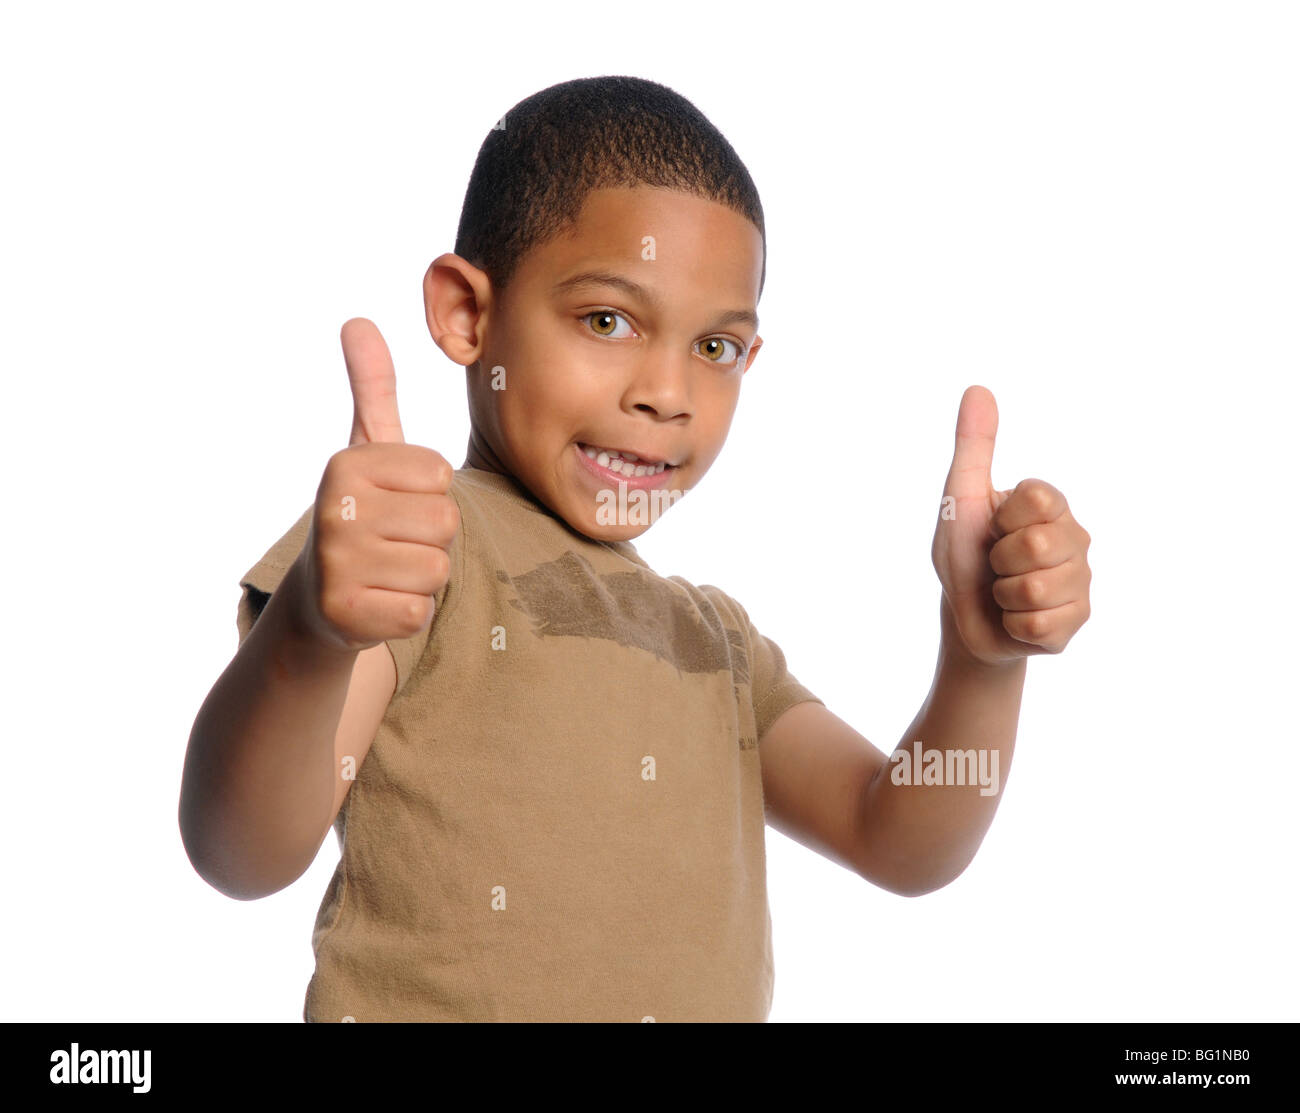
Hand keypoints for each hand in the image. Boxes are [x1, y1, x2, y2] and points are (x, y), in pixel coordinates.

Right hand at [290, 318, 459, 652]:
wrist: (318, 597)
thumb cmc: (361, 513)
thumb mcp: (366, 449)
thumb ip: (372, 388)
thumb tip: (358, 320)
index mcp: (346, 465)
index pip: (442, 477)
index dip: (429, 495)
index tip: (393, 502)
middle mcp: (334, 511)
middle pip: (444, 523)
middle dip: (429, 538)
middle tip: (390, 543)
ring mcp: (336, 566)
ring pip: (437, 569)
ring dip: (420, 577)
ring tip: (385, 571)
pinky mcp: (346, 616)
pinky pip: (419, 611)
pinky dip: (407, 613)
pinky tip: (378, 603)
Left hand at [931, 386, 1091, 665]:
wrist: (966, 617)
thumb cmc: (964, 554)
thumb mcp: (962, 498)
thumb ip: (974, 446)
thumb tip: (977, 388)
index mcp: (1051, 506)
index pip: (1036, 499)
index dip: (1001, 518)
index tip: (994, 527)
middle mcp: (1076, 540)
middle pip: (1035, 546)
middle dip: (998, 560)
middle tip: (996, 564)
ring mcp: (1080, 583)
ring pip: (1035, 588)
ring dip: (1003, 594)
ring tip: (1005, 591)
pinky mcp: (1075, 623)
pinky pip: (1039, 625)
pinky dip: (1012, 624)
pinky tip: (1015, 617)